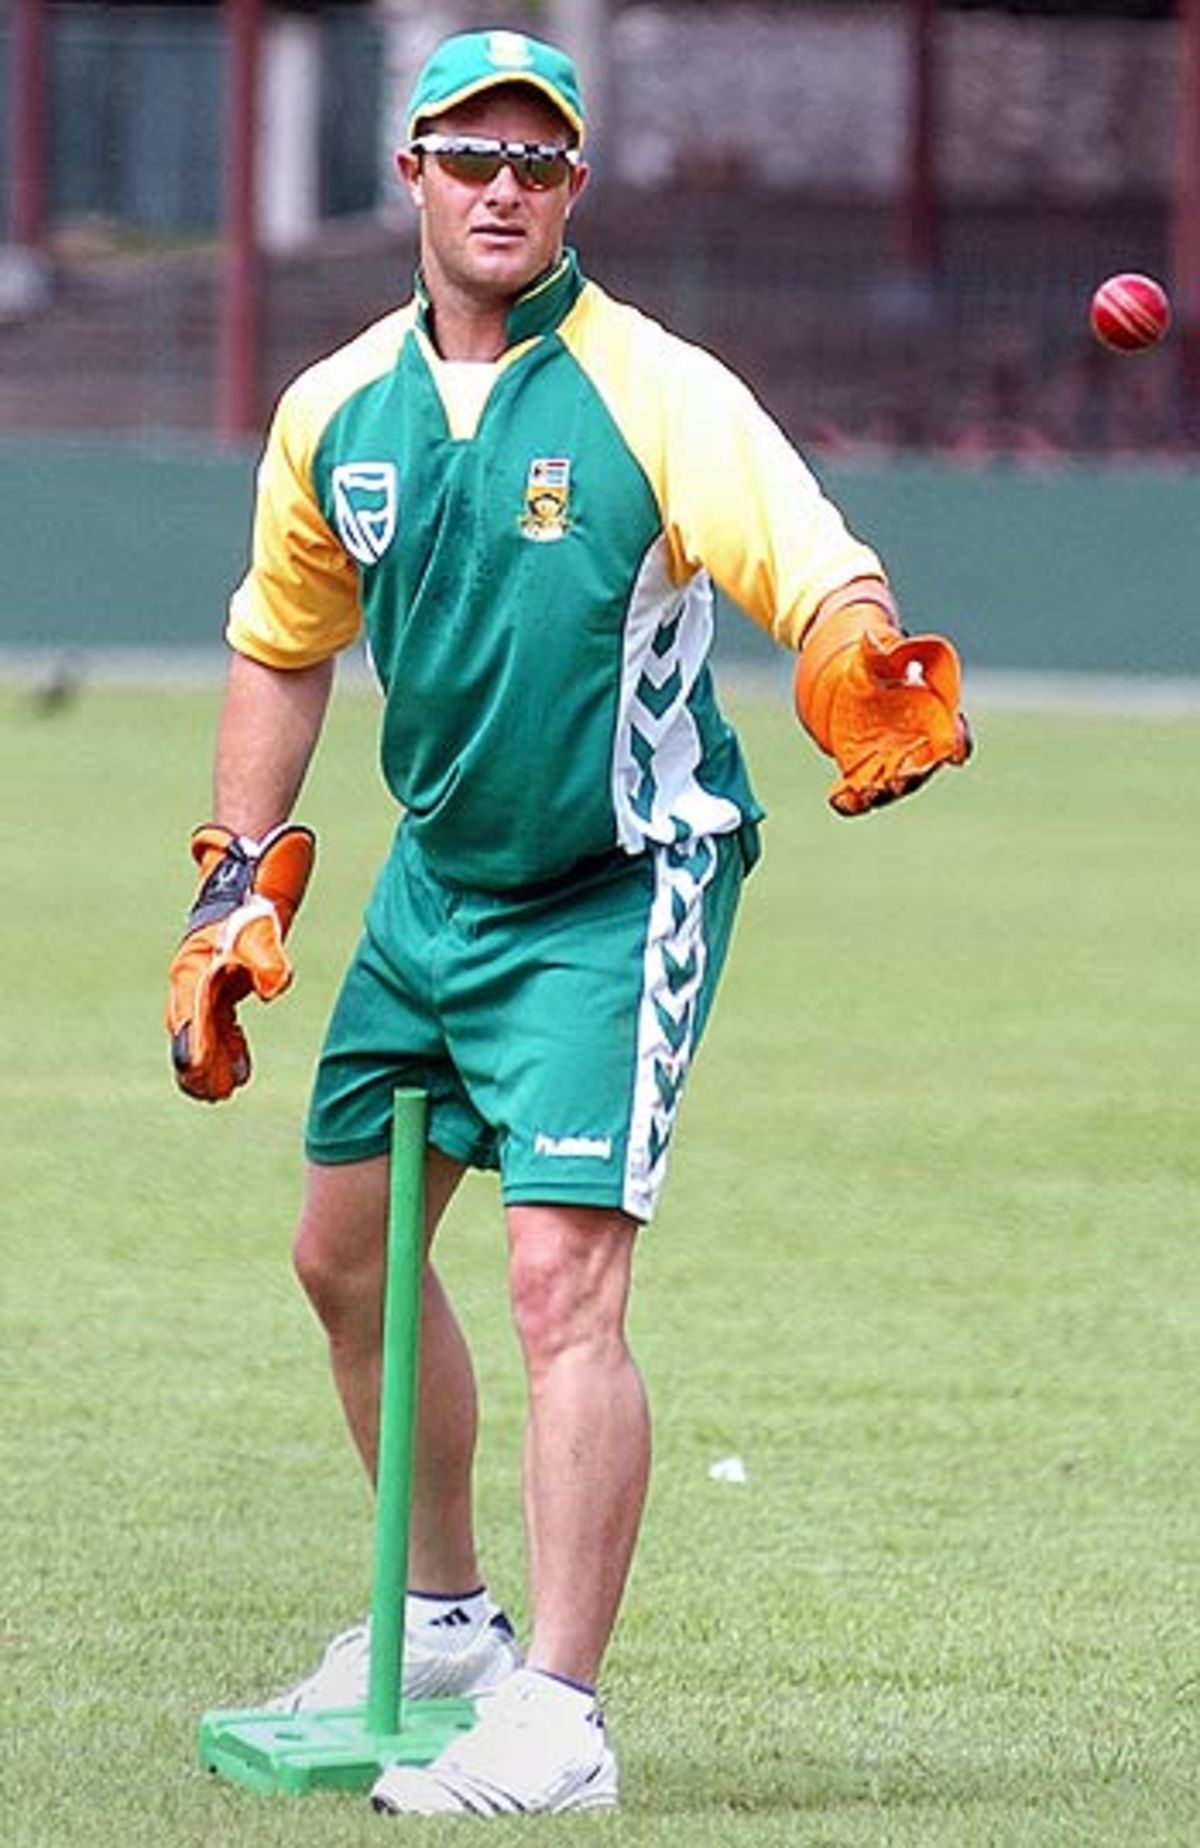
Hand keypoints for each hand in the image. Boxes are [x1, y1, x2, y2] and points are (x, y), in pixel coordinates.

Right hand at [166, 823, 314, 1101]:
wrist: (249, 868)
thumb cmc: (251, 898)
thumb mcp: (261, 928)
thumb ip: (267, 959)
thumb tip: (273, 991)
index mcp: (194, 970)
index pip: (190, 1019)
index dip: (193, 1049)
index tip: (195, 1076)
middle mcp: (195, 979)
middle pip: (192, 1032)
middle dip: (200, 1066)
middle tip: (215, 1095)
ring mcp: (209, 980)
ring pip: (205, 1031)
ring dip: (213, 1061)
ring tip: (224, 1092)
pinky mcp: (226, 980)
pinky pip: (221, 1022)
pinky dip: (229, 1045)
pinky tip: (241, 1067)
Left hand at [795, 614, 971, 816]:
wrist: (848, 689)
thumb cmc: (875, 670)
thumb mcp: (875, 657)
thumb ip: (879, 650)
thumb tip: (873, 638)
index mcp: (934, 718)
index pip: (956, 735)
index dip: (958, 743)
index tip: (955, 751)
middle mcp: (918, 749)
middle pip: (922, 770)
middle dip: (911, 776)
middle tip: (898, 779)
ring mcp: (891, 767)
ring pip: (891, 788)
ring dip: (879, 793)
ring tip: (864, 792)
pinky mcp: (864, 777)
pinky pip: (861, 796)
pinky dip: (851, 802)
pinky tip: (838, 798)